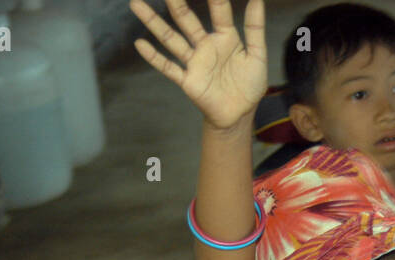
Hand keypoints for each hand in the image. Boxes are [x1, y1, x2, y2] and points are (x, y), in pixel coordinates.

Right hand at [130, 0, 266, 130]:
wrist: (241, 114)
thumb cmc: (250, 84)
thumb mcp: (258, 56)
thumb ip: (255, 28)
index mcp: (225, 37)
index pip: (219, 11)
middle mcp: (206, 45)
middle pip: (187, 20)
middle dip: (176, 4)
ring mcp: (195, 62)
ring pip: (171, 39)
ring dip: (154, 23)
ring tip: (136, 5)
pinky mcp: (188, 81)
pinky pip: (169, 67)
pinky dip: (154, 57)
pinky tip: (139, 44)